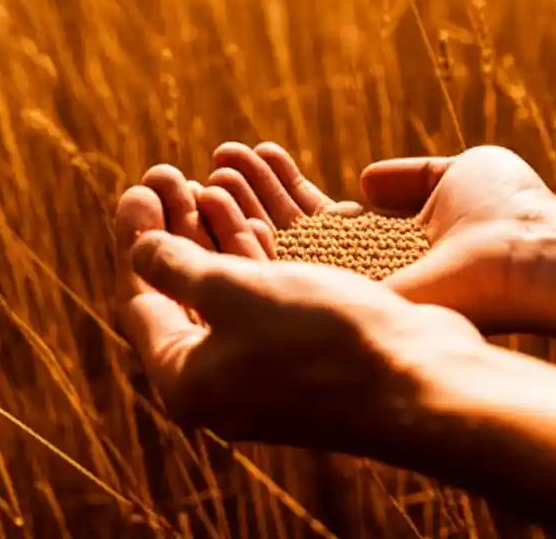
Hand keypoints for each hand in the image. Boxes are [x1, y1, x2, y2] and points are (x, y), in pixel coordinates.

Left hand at [114, 189, 482, 446]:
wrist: (420, 380)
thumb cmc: (320, 340)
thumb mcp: (233, 292)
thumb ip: (178, 266)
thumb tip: (140, 249)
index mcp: (188, 383)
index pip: (141, 302)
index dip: (135, 240)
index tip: (138, 187)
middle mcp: (221, 384)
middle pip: (181, 292)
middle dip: (174, 227)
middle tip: (167, 172)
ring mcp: (266, 369)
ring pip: (226, 289)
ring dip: (215, 231)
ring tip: (209, 176)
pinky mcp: (307, 352)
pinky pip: (266, 293)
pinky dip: (255, 251)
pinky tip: (252, 206)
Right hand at [208, 143, 555, 329]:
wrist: (533, 250)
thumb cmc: (510, 209)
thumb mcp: (454, 173)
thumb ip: (407, 177)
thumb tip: (363, 179)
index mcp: (387, 245)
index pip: (316, 218)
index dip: (280, 186)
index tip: (249, 152)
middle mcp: (362, 274)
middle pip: (289, 235)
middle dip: (250, 196)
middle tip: (213, 160)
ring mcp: (350, 292)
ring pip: (277, 255)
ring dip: (238, 214)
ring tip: (206, 174)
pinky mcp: (345, 302)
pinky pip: (282, 274)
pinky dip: (245, 240)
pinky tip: (218, 206)